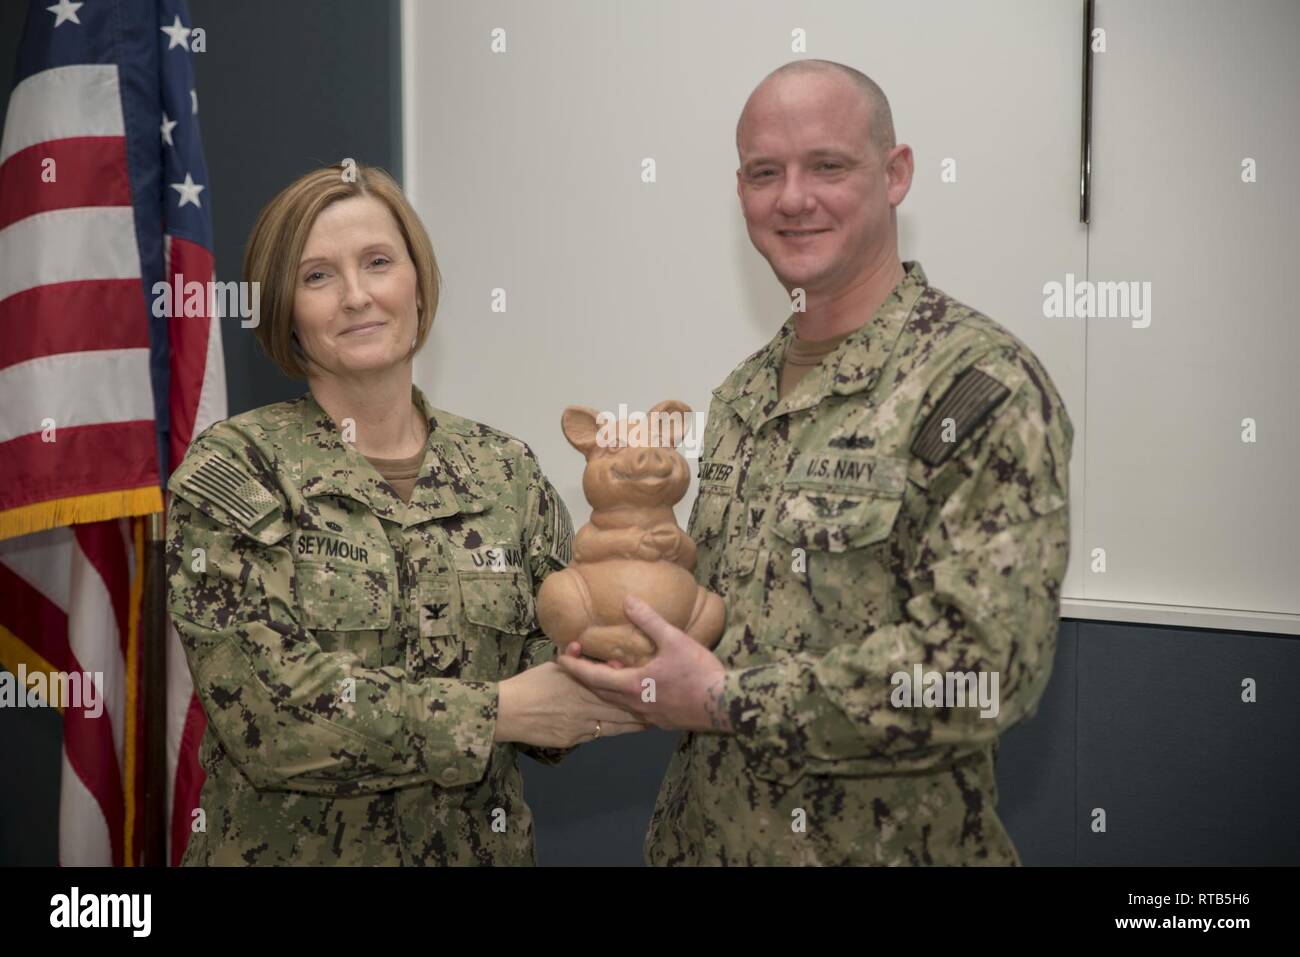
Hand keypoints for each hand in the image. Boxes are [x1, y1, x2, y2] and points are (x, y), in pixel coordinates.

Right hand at [495, 661, 647, 748]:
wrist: (507, 712)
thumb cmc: (528, 684)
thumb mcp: (551, 666)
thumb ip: (570, 657)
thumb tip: (578, 644)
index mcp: (582, 685)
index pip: (616, 689)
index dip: (635, 691)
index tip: (651, 688)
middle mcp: (585, 706)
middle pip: (621, 711)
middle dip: (641, 712)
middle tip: (659, 709)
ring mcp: (579, 726)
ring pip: (613, 727)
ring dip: (631, 726)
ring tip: (648, 724)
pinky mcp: (572, 740)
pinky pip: (596, 736)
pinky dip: (609, 732)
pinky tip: (620, 731)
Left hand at [556, 595, 732, 732]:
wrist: (726, 704)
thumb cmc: (699, 672)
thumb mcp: (674, 640)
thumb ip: (649, 620)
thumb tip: (628, 600)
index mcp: (633, 686)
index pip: (593, 678)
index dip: (575, 666)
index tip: (559, 658)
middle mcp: (636, 705)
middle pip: (602, 693)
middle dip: (587, 677)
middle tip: (576, 662)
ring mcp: (650, 717)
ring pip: (619, 703)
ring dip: (609, 687)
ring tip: (609, 670)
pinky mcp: (664, 721)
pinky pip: (636, 710)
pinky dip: (627, 697)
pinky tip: (637, 689)